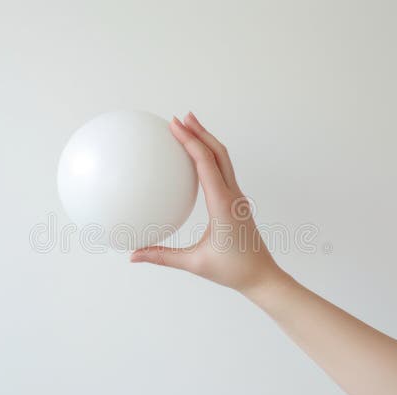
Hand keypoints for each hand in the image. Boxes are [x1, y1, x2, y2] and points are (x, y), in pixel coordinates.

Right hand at [130, 112, 284, 293]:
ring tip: (190, 127)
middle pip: (218, 152)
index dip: (191, 140)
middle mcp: (232, 196)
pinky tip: (197, 159)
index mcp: (222, 204)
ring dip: (207, 141)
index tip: (176, 125)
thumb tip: (133, 255)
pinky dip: (210, 157)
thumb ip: (162, 256)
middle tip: (182, 116)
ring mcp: (237, 198)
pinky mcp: (237, 203)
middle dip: (200, 131)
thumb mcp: (194, 263)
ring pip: (224, 159)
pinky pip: (224, 172)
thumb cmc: (232, 271)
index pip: (206, 163)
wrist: (262, 277)